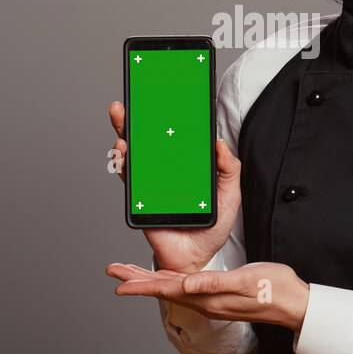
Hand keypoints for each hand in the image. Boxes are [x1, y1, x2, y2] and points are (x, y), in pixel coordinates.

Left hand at [105, 261, 310, 333]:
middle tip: (114, 271)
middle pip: (163, 290)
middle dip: (137, 281)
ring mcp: (211, 300)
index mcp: (208, 297)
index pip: (167, 290)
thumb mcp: (245, 280)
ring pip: (171, 289)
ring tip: (129, 274)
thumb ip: (214, 283)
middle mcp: (205, 301)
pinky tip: (165, 278)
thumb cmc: (274, 289)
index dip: (141, 286)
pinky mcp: (218, 295)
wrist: (294, 303)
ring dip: (149, 280)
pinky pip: (184, 289)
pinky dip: (168, 281)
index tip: (119, 284)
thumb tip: (185, 285)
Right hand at [108, 100, 241, 274]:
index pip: (173, 136)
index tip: (161, 96)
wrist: (198, 257)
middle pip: (147, 139)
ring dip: (124, 135)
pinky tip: (123, 151)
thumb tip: (218, 141)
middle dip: (135, 119)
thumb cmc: (212, 226)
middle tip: (129, 100)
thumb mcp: (230, 192)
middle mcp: (165, 170)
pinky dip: (123, 163)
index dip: (165, 117)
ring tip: (122, 120)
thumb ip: (229, 166)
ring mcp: (150, 183)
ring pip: (133, 154)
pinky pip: (128, 178)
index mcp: (185, 166)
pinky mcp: (140, 198)